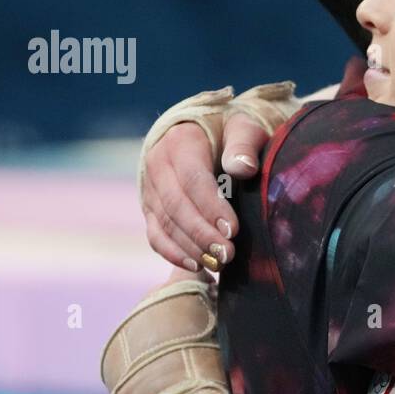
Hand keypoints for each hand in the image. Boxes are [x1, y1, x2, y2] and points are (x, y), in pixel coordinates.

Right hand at [141, 113, 270, 271]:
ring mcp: (150, 188)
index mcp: (180, 141)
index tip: (233, 230)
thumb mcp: (243, 127)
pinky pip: (155, 235)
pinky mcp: (150, 208)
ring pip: (165, 223)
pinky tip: (197, 266)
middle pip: (176, 205)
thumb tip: (244, 168)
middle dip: (202, 233)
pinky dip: (173, 253)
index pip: (193, 179)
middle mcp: (158, 164)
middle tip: (228, 254)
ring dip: (191, 247)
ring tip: (219, 263)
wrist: (203, 130)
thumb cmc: (231, 130)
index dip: (211, 207)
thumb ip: (243, 144)